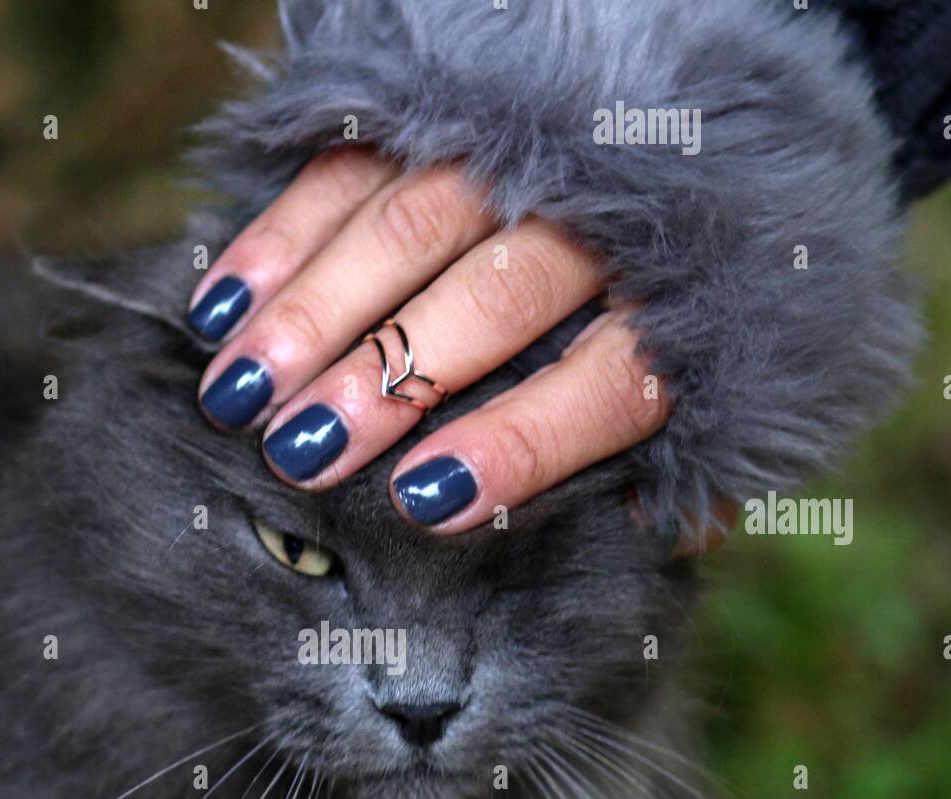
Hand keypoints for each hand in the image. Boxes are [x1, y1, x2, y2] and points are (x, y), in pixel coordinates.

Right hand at [187, 149, 671, 533]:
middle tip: (301, 451)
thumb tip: (655, 536)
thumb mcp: (728, 388)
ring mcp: (520, 153)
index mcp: (682, 312)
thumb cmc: (694, 298)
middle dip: (388, 379)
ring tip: (239, 390)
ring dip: (314, 313)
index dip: (513, 447)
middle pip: (490, 303)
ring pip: (406, 229)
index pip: (601, 387)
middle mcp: (603, 222)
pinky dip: (280, 235)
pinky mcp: (448, 111)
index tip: (421, 502)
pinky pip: (353, 166)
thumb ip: (694, 465)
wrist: (714, 124)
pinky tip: (222, 306)